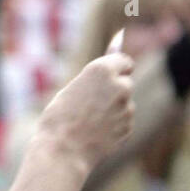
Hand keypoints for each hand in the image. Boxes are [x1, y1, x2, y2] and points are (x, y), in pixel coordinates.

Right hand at [36, 49, 134, 175]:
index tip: (110, 75)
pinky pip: (124, 121)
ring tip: (89, 121)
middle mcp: (120, 85)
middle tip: (92, 102)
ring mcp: (127, 108)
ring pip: (125, 104)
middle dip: (115, 89)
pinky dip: (114, 125)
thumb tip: (120, 39)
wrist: (62, 151)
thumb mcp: (75, 87)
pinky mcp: (129, 127)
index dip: (117, 68)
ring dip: (113, 109)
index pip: (125, 61)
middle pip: (126, 82)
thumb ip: (99, 71)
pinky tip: (95, 133)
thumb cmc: (60, 116)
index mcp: (102, 69)